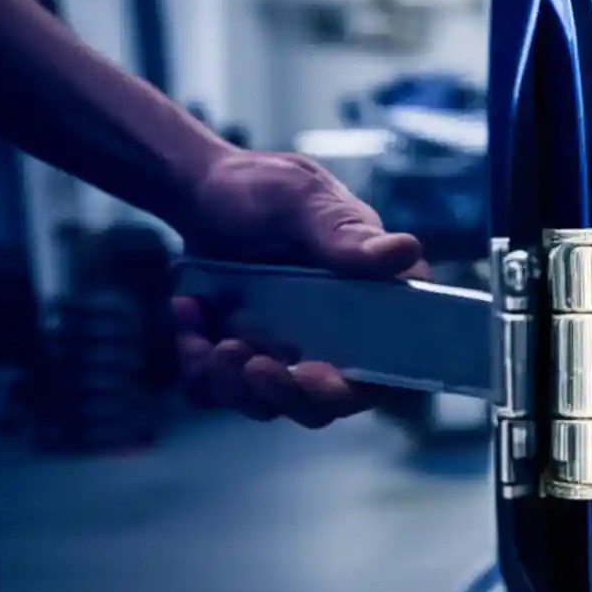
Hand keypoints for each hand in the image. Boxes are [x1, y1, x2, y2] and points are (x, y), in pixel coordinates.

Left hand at [175, 151, 428, 427]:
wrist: (201, 193)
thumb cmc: (263, 188)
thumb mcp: (302, 200)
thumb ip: (345, 233)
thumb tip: (405, 252)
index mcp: (373, 301)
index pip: (389, 364)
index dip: (356, 386)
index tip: (311, 371)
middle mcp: (339, 338)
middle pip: (328, 401)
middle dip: (284, 394)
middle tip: (248, 363)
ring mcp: (289, 354)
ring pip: (270, 402)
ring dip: (232, 380)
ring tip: (204, 330)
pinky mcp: (243, 361)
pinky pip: (221, 390)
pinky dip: (196, 364)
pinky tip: (187, 312)